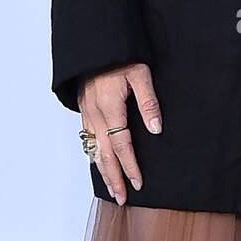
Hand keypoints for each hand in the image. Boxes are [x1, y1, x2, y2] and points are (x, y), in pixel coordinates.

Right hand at [78, 61, 161, 204]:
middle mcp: (95, 114)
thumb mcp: (140, 74)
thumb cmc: (121, 55)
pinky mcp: (84, 108)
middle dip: (114, 178)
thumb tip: (156, 130)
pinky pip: (87, 138)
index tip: (138, 183)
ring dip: (102, 170)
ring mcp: (87, 112)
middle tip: (122, 198)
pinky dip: (93, 154)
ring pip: (93, 148)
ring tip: (112, 188)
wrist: (96, 42)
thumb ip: (148, 102)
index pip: (121, 145)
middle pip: (103, 154)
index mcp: (110, 107)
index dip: (130, 166)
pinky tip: (98, 162)